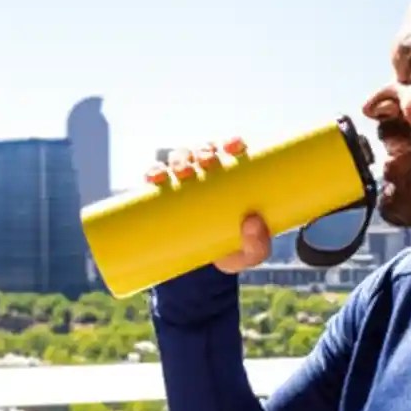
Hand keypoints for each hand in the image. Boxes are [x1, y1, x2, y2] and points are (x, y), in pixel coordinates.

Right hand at [144, 139, 270, 273]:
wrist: (207, 268)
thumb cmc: (236, 251)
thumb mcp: (251, 253)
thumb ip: (258, 243)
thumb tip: (252, 221)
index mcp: (233, 176)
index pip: (233, 150)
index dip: (232, 142)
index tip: (232, 147)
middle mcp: (208, 174)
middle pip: (205, 152)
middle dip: (203, 152)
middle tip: (204, 163)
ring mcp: (185, 184)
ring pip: (180, 161)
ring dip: (178, 160)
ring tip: (179, 173)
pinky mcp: (164, 197)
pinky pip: (156, 180)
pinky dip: (153, 174)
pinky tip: (153, 178)